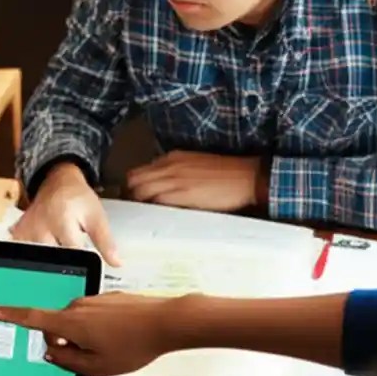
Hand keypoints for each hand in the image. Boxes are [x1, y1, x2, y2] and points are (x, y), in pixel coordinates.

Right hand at [0, 293, 177, 375]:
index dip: (10, 315)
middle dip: (66, 343)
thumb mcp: (97, 367)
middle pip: (57, 327)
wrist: (167, 321)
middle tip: (92, 357)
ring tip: (113, 348)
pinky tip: (121, 337)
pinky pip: (93, 317)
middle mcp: (78, 307)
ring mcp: (94, 300)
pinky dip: (100, 329)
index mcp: (71, 323)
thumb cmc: (136, 345)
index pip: (32, 318)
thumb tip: (52, 354)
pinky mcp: (108, 298)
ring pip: (77, 323)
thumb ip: (68, 362)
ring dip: (85, 337)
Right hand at [11, 162, 120, 265]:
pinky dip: (36, 255)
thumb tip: (116, 263)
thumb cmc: (78, 199)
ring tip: (60, 248)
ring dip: (51, 260)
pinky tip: (46, 247)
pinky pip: (26, 253)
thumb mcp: (97, 217)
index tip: (88, 270)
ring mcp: (26, 231)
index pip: (73, 255)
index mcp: (61, 221)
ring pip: (39, 260)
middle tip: (73, 255)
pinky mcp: (18, 233)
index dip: (82, 265)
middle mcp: (40, 227)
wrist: (58, 182)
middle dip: (65, 264)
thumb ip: (105, 242)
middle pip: (53, 260)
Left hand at [125, 152, 261, 211]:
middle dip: (129, 196)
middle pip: (133, 180)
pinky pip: (155, 201)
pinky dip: (150, 210)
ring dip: (137, 204)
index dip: (133, 186)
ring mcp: (175, 179)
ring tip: (143, 216)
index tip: (135, 198)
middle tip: (134, 210)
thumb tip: (161, 185)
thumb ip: (175, 172)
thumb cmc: (225, 174)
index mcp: (172, 158)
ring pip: (140, 191)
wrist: (247, 177)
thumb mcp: (195, 165)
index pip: (140, 171)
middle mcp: (169, 166)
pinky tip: (154, 218)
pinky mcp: (182, 194)